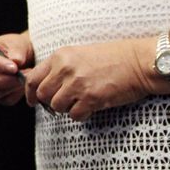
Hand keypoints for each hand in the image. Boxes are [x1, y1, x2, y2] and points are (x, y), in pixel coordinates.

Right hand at [0, 31, 34, 104]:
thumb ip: (16, 51)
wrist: (21, 57)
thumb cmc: (16, 48)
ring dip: (15, 86)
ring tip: (28, 76)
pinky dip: (18, 93)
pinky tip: (24, 83)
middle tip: (26, 75)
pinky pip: (6, 99)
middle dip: (9, 80)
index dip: (0, 66)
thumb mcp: (18, 44)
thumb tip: (16, 61)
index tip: (15, 68)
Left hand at [22, 37, 157, 120]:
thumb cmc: (114, 58)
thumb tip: (45, 86)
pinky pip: (75, 115)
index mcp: (60, 56)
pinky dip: (81, 115)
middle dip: (50, 102)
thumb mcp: (80, 54)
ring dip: (67, 108)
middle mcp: (65, 69)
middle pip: (43, 95)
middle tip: (63, 103)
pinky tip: (91, 106)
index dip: (30, 93)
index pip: (32, 78)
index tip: (33, 101)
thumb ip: (61, 67)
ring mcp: (78, 84)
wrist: (139, 62)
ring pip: (57, 107)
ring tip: (81, 101)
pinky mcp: (91, 98)